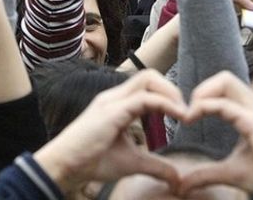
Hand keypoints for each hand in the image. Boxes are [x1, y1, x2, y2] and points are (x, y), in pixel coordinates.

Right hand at [34, 70, 187, 192]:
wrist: (66, 165)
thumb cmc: (92, 160)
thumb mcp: (132, 162)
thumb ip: (155, 166)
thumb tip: (176, 178)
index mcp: (117, 103)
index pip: (147, 84)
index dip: (169, 95)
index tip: (185, 116)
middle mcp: (114, 96)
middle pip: (149, 75)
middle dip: (173, 89)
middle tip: (186, 112)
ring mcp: (111, 101)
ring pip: (148, 79)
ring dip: (171, 93)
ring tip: (185, 113)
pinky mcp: (112, 111)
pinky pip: (144, 98)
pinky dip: (165, 104)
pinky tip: (178, 116)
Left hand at [179, 71, 252, 194]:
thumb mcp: (230, 171)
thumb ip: (206, 174)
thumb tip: (183, 185)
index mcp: (252, 110)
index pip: (224, 87)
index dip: (203, 96)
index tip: (188, 117)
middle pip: (224, 78)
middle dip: (201, 90)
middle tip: (188, 113)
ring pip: (225, 81)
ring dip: (201, 94)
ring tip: (190, 115)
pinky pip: (224, 104)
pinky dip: (203, 107)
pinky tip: (191, 119)